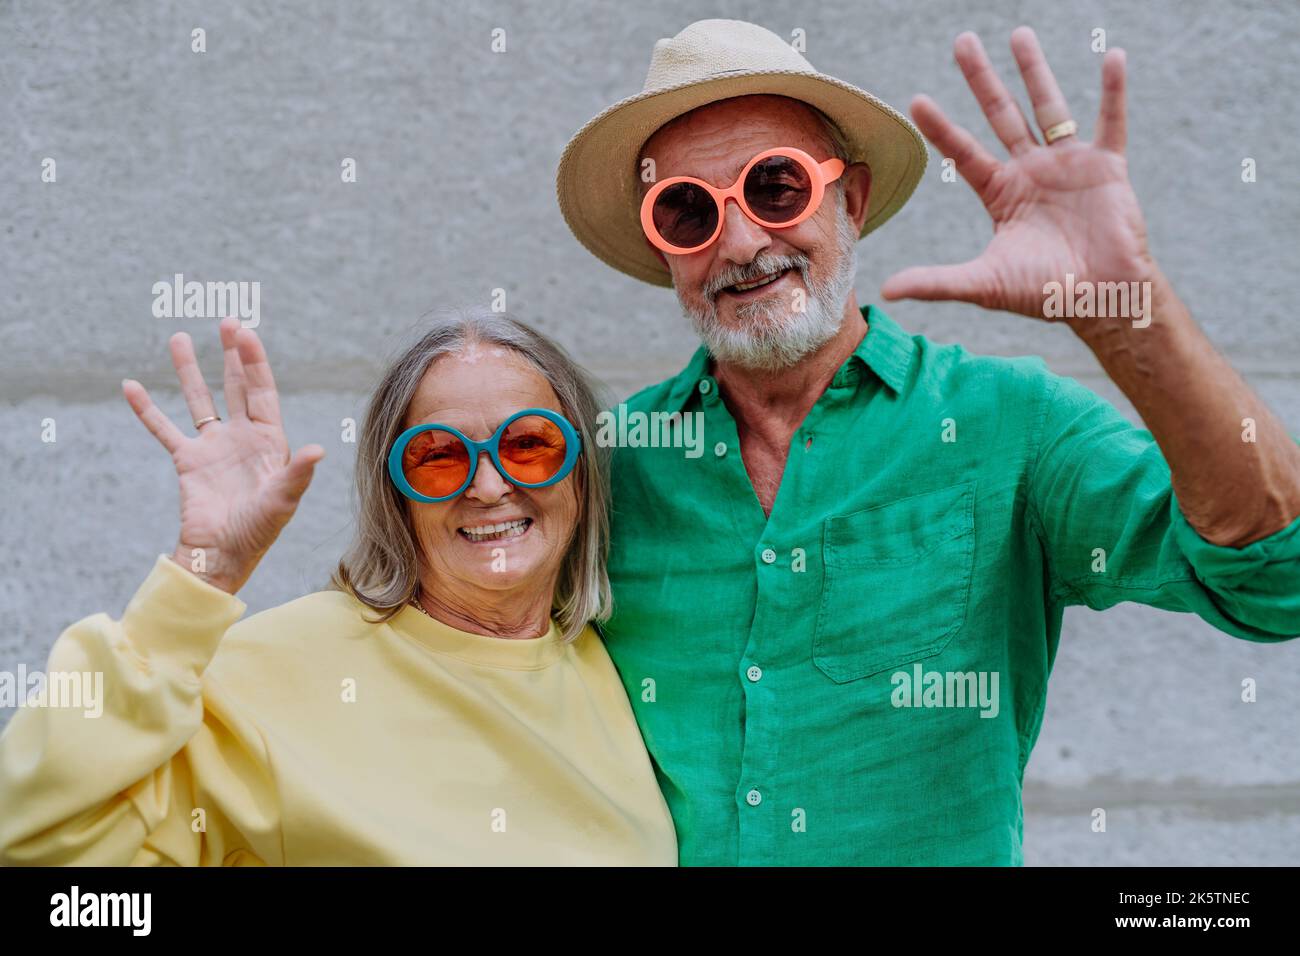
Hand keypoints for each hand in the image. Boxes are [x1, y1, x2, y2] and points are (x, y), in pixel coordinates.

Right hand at [122, 317, 324, 593]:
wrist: (222, 555)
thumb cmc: (258, 531)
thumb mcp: (282, 500)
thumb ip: (297, 474)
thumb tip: (317, 451)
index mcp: (270, 441)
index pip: (262, 392)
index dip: (254, 362)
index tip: (244, 334)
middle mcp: (243, 437)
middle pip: (237, 387)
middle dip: (232, 355)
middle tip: (227, 322)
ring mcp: (214, 447)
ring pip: (200, 399)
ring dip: (190, 370)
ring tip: (179, 338)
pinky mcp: (188, 461)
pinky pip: (163, 429)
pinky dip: (147, 409)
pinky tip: (131, 385)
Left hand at [882, 27, 1156, 322]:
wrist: (1102, 299)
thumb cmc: (1044, 293)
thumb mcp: (984, 284)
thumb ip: (936, 282)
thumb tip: (885, 291)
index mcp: (1001, 193)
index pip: (963, 152)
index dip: (941, 127)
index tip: (916, 100)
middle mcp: (1031, 171)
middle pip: (1000, 115)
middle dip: (981, 79)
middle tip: (962, 41)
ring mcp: (1068, 165)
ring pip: (1048, 107)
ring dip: (1034, 71)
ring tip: (1018, 34)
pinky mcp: (1107, 166)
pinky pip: (1111, 120)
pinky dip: (1113, 90)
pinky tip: (1111, 56)